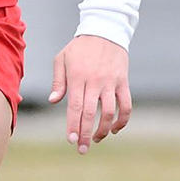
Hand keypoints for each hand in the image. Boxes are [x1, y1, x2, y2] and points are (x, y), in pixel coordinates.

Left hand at [48, 35, 131, 152]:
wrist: (105, 31)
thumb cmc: (79, 48)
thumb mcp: (62, 59)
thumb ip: (58, 81)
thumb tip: (53, 102)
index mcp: (77, 78)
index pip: (74, 107)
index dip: (73, 125)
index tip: (71, 140)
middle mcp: (94, 82)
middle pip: (90, 113)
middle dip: (85, 134)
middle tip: (81, 149)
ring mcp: (110, 83)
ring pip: (109, 112)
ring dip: (104, 129)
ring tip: (96, 138)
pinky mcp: (123, 82)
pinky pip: (126, 105)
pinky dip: (122, 120)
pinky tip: (115, 129)